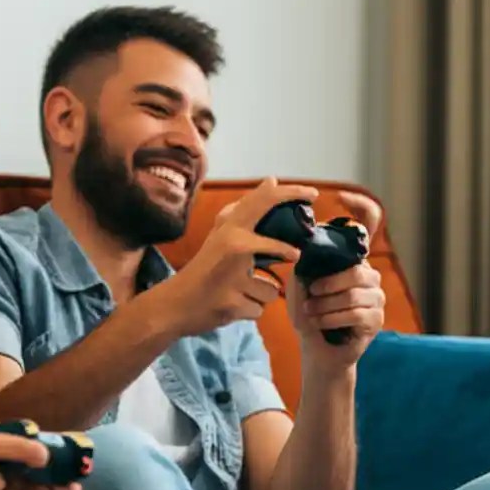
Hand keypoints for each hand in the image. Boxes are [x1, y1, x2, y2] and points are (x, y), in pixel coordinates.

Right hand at [155, 177, 319, 336]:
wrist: (176, 303)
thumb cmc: (204, 268)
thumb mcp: (219, 234)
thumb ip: (246, 211)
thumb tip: (272, 181)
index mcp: (230, 227)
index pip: (264, 201)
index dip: (292, 193)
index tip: (313, 194)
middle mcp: (233, 246)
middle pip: (276, 245)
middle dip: (288, 250)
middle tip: (296, 254)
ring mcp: (234, 276)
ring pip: (270, 288)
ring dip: (260, 293)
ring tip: (238, 292)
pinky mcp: (234, 303)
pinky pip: (259, 307)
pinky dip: (250, 308)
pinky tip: (232, 304)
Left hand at [288, 192, 385, 368]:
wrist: (316, 350)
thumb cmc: (308, 315)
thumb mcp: (298, 284)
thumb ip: (302, 261)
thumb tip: (296, 238)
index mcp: (351, 260)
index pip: (367, 226)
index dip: (361, 208)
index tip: (343, 196)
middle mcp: (369, 275)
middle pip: (357, 270)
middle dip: (327, 285)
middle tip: (310, 296)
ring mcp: (376, 298)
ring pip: (354, 294)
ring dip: (325, 306)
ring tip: (311, 313)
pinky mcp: (376, 320)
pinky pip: (356, 314)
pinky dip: (331, 319)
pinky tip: (320, 323)